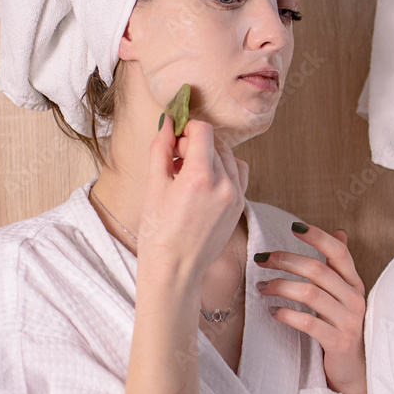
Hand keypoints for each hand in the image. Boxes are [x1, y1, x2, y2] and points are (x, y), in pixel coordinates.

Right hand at [140, 114, 248, 281]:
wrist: (175, 269)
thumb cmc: (158, 233)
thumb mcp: (154, 186)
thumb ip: (161, 150)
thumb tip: (166, 123)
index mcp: (199, 177)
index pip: (203, 131)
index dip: (186, 129)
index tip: (174, 139)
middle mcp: (223, 184)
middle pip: (215, 143)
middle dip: (195, 144)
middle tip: (175, 160)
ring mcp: (236, 197)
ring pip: (229, 157)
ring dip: (210, 156)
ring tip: (189, 173)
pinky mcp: (239, 207)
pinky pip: (239, 175)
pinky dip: (225, 170)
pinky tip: (206, 183)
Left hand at [255, 225, 366, 393]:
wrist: (355, 373)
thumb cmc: (342, 329)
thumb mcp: (343, 296)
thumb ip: (339, 267)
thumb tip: (339, 232)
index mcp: (354, 284)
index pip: (339, 253)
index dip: (318, 237)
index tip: (294, 227)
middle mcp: (354, 299)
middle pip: (318, 270)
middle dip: (285, 260)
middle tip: (261, 259)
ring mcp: (348, 322)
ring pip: (310, 293)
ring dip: (280, 286)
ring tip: (261, 287)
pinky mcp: (338, 342)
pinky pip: (309, 323)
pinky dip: (288, 314)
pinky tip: (273, 312)